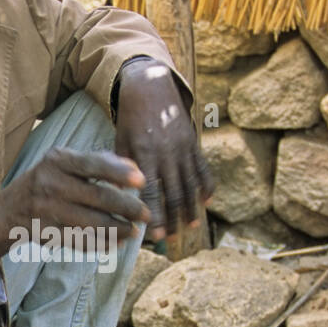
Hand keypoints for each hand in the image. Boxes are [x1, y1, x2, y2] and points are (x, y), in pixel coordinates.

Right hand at [0, 147, 149, 267]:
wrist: (7, 211)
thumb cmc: (46, 182)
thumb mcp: (64, 163)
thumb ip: (98, 161)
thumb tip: (134, 168)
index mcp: (58, 160)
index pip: (94, 164)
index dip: (120, 173)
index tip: (142, 181)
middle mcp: (50, 182)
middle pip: (98, 196)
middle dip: (127, 207)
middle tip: (146, 214)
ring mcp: (47, 210)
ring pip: (92, 223)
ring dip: (118, 229)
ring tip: (134, 231)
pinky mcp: (46, 233)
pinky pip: (79, 240)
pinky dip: (101, 243)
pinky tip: (116, 242)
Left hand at [113, 59, 214, 239]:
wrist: (150, 88)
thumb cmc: (130, 119)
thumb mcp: (120, 141)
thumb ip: (122, 170)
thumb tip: (122, 199)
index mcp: (146, 154)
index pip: (152, 192)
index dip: (155, 215)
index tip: (155, 235)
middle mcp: (167, 153)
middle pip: (174, 194)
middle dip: (173, 218)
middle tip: (172, 239)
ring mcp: (183, 148)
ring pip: (190, 184)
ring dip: (191, 208)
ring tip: (191, 227)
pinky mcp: (194, 143)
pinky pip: (203, 168)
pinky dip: (206, 186)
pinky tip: (206, 202)